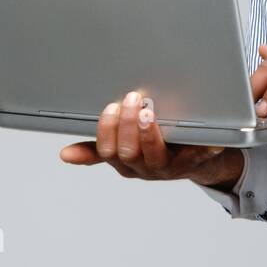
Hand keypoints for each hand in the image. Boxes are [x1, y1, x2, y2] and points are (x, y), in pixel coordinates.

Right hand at [59, 89, 242, 187]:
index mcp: (126, 162)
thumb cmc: (157, 149)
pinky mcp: (196, 161)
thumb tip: (65, 154)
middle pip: (129, 153)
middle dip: (127, 125)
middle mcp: (145, 167)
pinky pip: (198, 155)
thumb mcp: (123, 149)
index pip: (108, 151)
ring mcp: (170, 167)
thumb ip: (97, 149)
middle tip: (132, 99)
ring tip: (148, 113)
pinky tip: (202, 134)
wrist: (199, 162)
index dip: (107, 131)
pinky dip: (201, 146)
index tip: (110, 107)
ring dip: (149, 134)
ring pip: (155, 156)